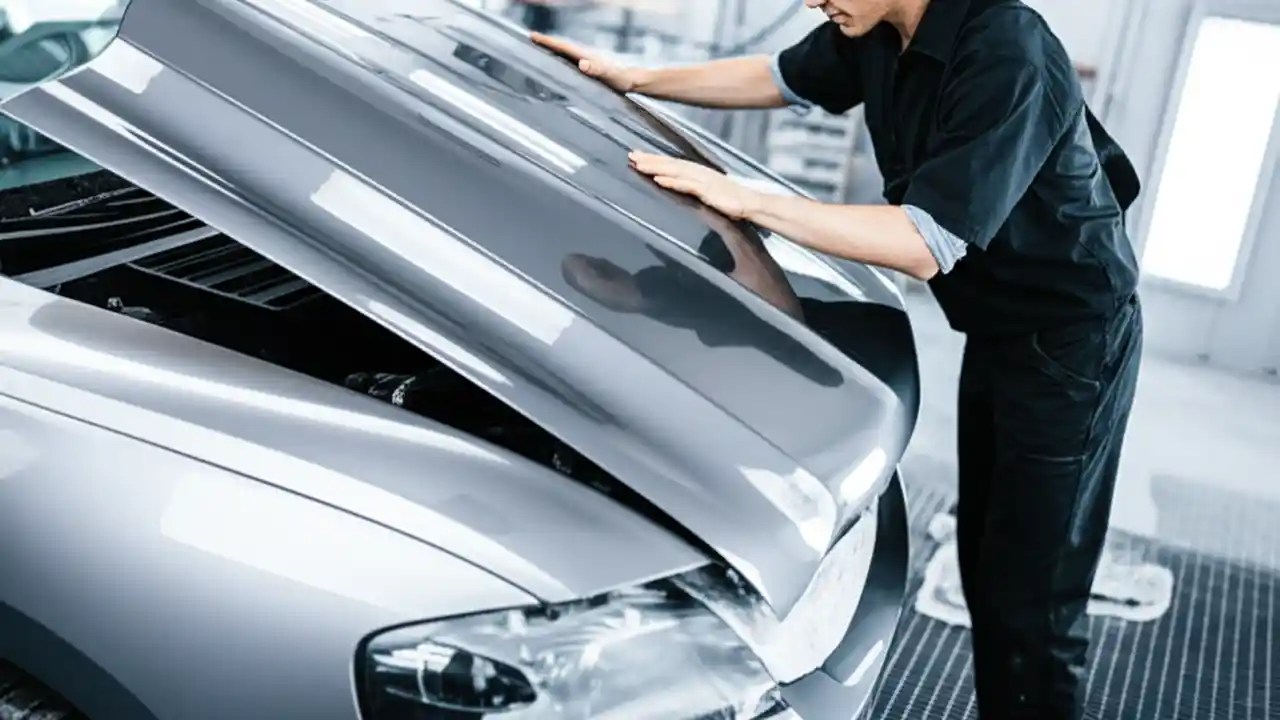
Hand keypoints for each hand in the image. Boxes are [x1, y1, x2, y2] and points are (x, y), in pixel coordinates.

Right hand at [531, 33, 641, 92]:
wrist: (633, 81)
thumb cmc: (621, 80)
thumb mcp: (609, 76)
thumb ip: (597, 70)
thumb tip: (582, 64)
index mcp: (585, 56)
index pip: (563, 47)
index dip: (548, 42)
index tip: (533, 36)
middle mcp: (585, 56)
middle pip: (562, 47)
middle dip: (547, 42)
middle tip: (531, 38)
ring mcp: (587, 62)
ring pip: (566, 53)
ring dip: (553, 49)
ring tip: (540, 48)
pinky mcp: (590, 68)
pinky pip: (571, 61)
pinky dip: (562, 58)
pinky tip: (559, 63)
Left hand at [629, 151, 760, 220]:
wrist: (749, 204)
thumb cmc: (729, 199)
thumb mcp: (708, 191)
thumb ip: (693, 187)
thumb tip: (678, 185)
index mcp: (697, 171)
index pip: (672, 163)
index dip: (655, 158)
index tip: (638, 155)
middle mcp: (698, 172)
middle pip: (670, 163)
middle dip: (650, 159)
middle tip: (631, 155)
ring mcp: (702, 180)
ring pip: (675, 171)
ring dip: (656, 168)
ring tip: (639, 165)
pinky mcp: (707, 191)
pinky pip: (686, 185)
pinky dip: (672, 182)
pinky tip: (658, 180)